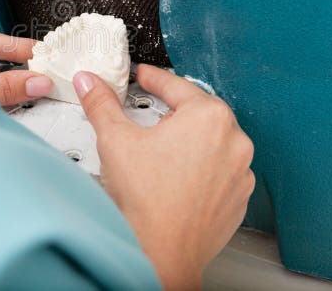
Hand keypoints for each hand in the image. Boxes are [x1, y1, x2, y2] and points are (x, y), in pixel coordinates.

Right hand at [73, 65, 254, 289]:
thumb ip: (101, 103)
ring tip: (160, 152)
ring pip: (212, 141)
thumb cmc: (146, 202)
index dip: (152, 78)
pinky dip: (201, 167)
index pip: (175, 85)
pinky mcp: (238, 197)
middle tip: (147, 115)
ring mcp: (240, 171)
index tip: (143, 77)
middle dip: (172, 111)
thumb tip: (91, 84)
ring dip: (189, 140)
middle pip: (197, 112)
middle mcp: (234, 141)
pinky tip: (175, 177)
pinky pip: (221, 170)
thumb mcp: (115, 139)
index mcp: (209, 117)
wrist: (160, 254)